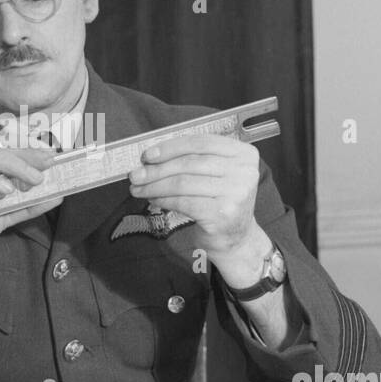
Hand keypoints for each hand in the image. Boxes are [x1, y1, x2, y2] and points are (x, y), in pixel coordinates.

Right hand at [0, 142, 61, 264]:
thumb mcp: (3, 216)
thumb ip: (27, 205)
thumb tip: (57, 196)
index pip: (4, 150)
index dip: (28, 152)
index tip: (52, 157)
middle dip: (25, 158)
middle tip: (47, 168)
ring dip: (11, 167)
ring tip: (31, 181)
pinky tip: (4, 189)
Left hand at [127, 134, 262, 266]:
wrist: (236, 238)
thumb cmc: (219, 202)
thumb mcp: (215, 174)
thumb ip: (192, 160)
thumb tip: (151, 157)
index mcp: (243, 154)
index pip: (201, 143)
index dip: (170, 147)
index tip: (147, 155)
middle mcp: (244, 171)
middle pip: (190, 163)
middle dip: (157, 169)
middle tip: (136, 175)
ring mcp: (236, 193)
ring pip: (183, 182)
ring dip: (155, 185)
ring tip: (138, 188)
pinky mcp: (223, 213)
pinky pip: (183, 202)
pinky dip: (163, 199)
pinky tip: (153, 200)